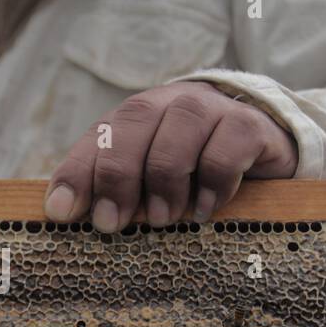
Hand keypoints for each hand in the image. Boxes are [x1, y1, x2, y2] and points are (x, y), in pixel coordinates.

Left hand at [44, 81, 298, 231]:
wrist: (264, 148)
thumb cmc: (194, 173)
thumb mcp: (149, 181)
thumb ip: (112, 189)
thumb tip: (62, 215)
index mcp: (137, 115)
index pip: (98, 137)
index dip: (77, 174)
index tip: (61, 213)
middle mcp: (170, 103)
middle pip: (134, 123)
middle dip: (117, 177)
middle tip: (112, 223)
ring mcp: (212, 109)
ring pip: (180, 130)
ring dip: (164, 180)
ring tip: (161, 219)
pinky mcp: (250, 126)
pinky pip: (226, 150)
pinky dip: (212, 184)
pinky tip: (204, 211)